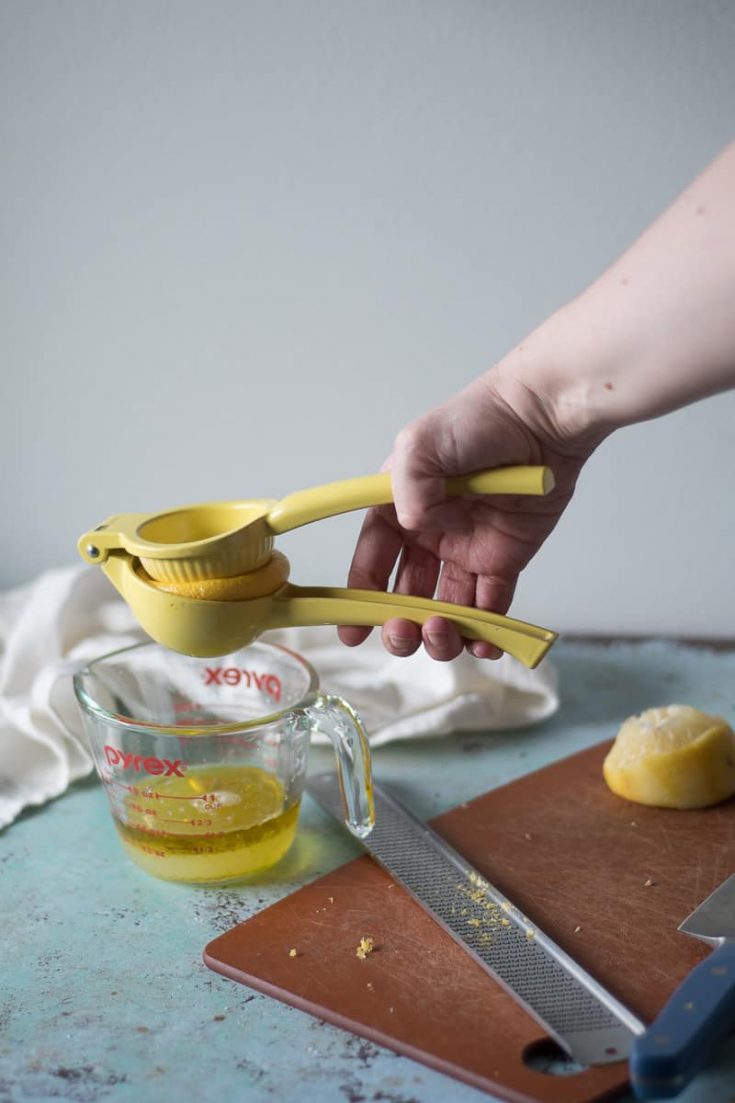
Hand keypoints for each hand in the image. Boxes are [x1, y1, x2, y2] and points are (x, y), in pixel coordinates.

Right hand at [338, 317, 599, 659]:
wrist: (541, 419)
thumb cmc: (477, 421)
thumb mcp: (419, 444)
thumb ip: (407, 491)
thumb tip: (420, 530)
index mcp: (399, 508)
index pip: (372, 560)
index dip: (358, 598)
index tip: (350, 631)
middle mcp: (429, 535)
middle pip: (404, 595)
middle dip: (398, 623)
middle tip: (404, 632)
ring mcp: (467, 551)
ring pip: (445, 609)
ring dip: (439, 633)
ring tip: (443, 632)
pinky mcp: (504, 561)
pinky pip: (490, 608)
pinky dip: (484, 633)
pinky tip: (480, 644)